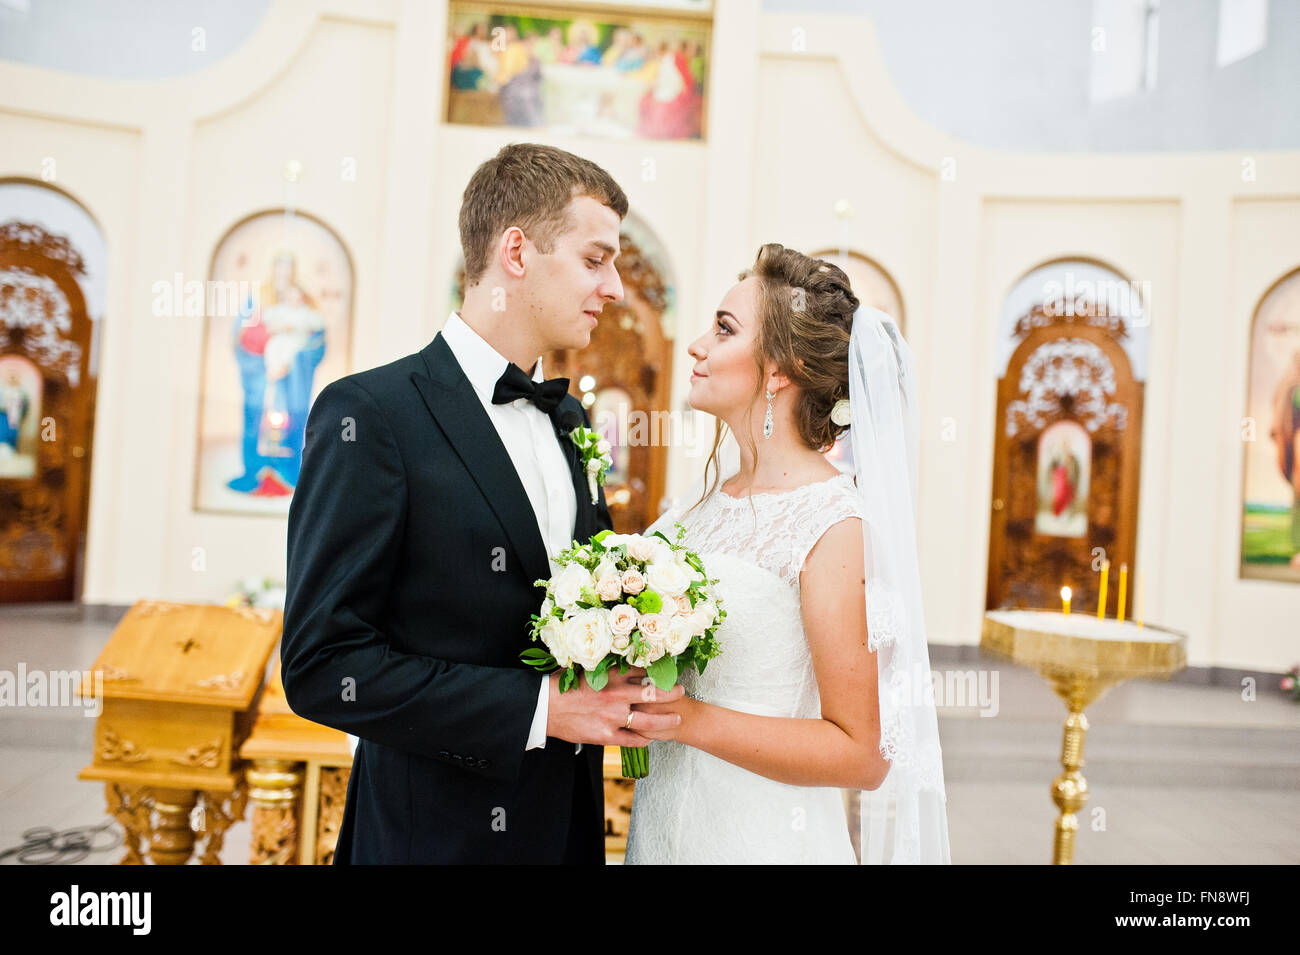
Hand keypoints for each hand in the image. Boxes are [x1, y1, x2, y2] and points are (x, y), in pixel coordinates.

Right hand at [545, 666, 683, 746]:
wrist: (543, 707)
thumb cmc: (561, 685)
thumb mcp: (585, 668)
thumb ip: (606, 666)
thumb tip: (623, 659)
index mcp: (610, 675)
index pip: (643, 670)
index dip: (659, 669)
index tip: (669, 669)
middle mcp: (616, 695)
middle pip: (653, 693)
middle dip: (671, 693)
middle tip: (681, 691)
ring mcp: (612, 717)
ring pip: (649, 720)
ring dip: (666, 719)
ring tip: (677, 718)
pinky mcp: (605, 736)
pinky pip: (632, 740)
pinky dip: (644, 739)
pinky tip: (652, 737)